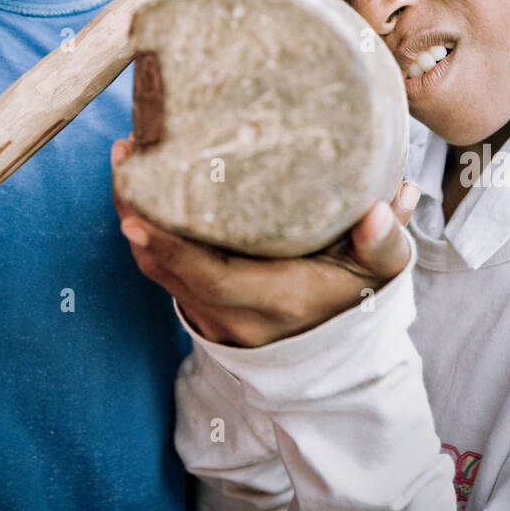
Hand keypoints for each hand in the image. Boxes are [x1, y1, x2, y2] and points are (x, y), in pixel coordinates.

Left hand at [111, 136, 419, 347]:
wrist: (334, 359)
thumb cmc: (355, 302)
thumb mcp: (378, 275)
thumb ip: (383, 243)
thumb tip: (383, 206)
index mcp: (275, 303)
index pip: (209, 277)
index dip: (170, 244)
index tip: (138, 208)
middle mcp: (233, 315)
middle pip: (166, 266)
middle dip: (137, 209)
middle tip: (126, 151)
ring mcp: (211, 316)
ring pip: (156, 266)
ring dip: (135, 214)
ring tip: (126, 157)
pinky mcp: (200, 307)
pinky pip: (161, 268)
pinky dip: (146, 230)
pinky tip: (139, 187)